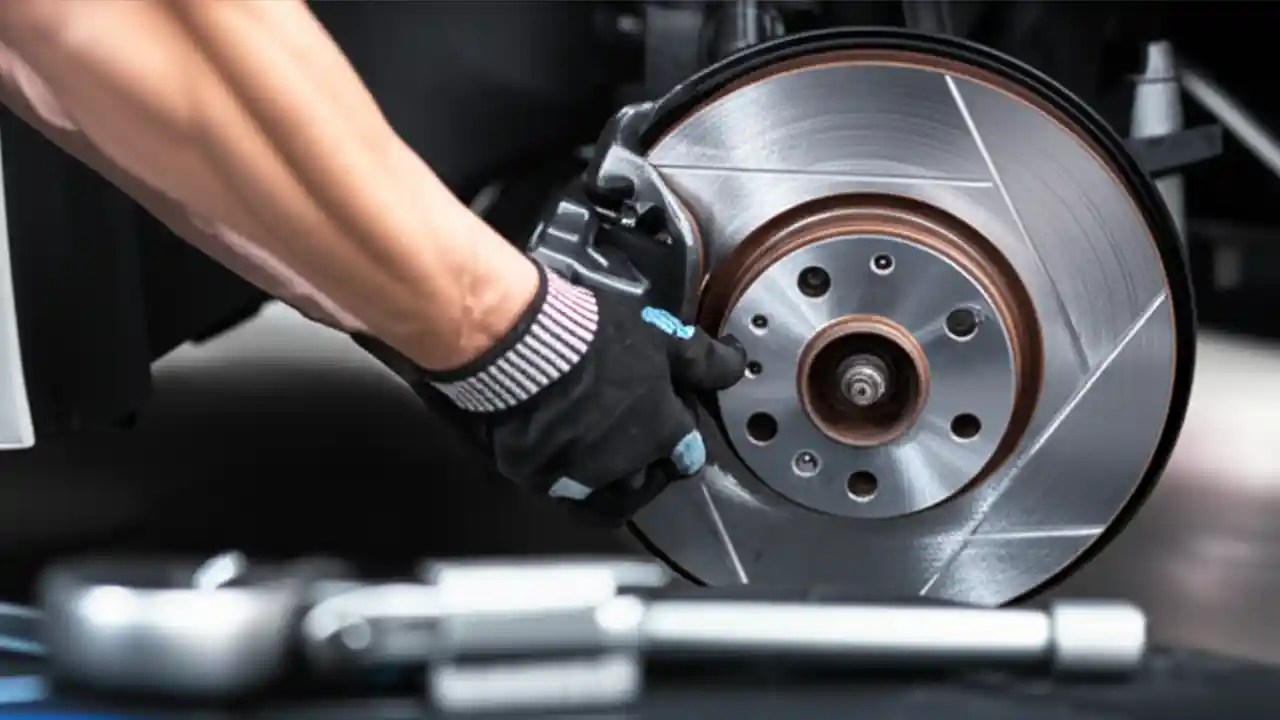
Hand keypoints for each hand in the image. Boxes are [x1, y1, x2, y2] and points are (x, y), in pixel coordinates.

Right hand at [421, 265, 745, 524]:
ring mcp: (583, 478)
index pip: (688, 454)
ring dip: (613, 479)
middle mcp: (629, 465)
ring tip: (599, 449)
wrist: (522, 346)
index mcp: (663, 432)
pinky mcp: (541, 480)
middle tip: (629, 430)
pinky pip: (566, 498)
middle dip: (647, 460)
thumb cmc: (592, 337)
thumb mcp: (658, 336)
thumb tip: (737, 363)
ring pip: (611, 497)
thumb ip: (702, 359)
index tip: (668, 419)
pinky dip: (574, 488)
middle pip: (649, 478)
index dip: (681, 438)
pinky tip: (568, 466)